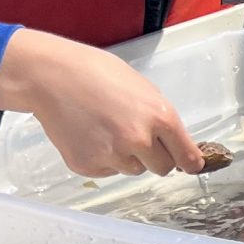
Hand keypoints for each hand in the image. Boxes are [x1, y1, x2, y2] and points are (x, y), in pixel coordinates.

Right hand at [0, 29, 205, 176]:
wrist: (51, 76)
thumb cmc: (96, 73)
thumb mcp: (142, 87)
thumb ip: (159, 116)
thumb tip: (172, 140)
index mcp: (160, 117)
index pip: (186, 155)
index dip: (190, 162)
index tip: (192, 166)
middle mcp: (140, 141)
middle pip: (162, 168)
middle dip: (155, 157)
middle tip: (138, 139)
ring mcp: (113, 156)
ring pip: (133, 169)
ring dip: (128, 157)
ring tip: (107, 130)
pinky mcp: (88, 166)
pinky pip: (107, 171)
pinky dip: (102, 159)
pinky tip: (90, 136)